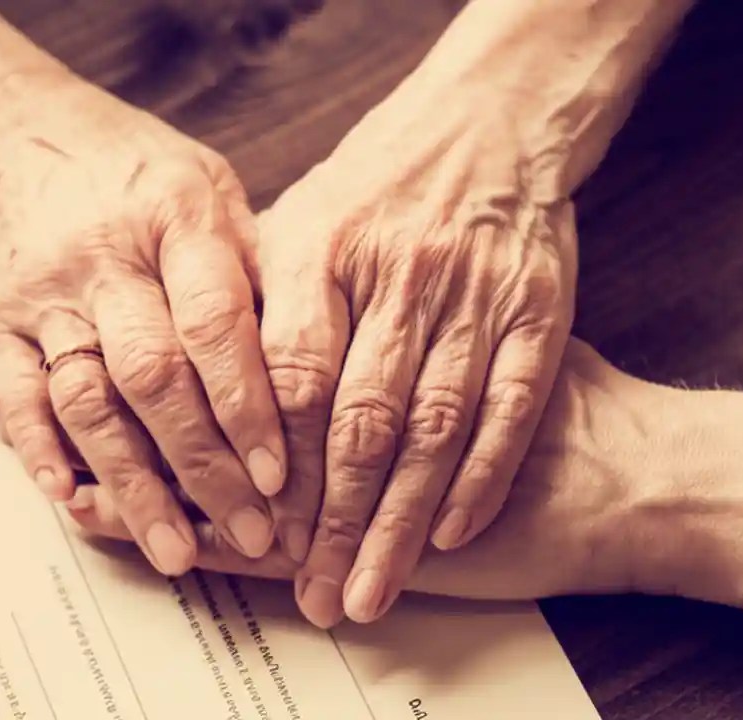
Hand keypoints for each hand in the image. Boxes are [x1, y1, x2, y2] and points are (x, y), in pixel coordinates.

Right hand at [0, 70, 285, 574]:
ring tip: (175, 549)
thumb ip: (256, 263)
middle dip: (206, 466)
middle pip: (155, 378)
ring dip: (132, 485)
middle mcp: (108, 260)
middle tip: (252, 533)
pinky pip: (18, 397)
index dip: (248, 405)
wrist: (1, 125)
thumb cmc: (129, 162)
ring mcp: (47, 295)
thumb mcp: (207, 183)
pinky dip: (41, 454)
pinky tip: (74, 501)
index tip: (281, 473)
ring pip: (88, 402)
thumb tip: (315, 357)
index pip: (216, 323)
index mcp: (175, 218)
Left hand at [252, 86, 578, 624]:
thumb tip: (203, 393)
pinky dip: (480, 479)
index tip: (259, 534)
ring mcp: (474, 294)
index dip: (276, 461)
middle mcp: (399, 273)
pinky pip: (508, 410)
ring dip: (400, 524)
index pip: (291, 374)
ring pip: (432, 429)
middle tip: (313, 593)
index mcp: (323, 248)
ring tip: (370, 592)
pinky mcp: (538, 313)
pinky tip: (450, 538)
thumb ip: (259, 301)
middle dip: (333, 520)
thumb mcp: (301, 217)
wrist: (491, 126)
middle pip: (360, 418)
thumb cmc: (378, 185)